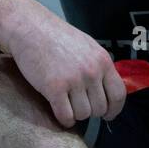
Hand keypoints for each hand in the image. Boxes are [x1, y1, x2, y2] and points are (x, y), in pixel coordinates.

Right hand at [2, 10, 126, 127]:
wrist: (30, 28)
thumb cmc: (56, 36)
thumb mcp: (88, 46)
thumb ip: (99, 66)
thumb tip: (108, 88)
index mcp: (102, 60)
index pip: (119, 94)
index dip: (114, 109)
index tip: (108, 115)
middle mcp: (92, 71)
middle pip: (100, 108)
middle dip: (91, 112)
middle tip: (80, 106)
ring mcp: (74, 80)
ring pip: (83, 114)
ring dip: (76, 114)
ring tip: (67, 105)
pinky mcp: (54, 88)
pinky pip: (65, 116)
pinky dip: (64, 119)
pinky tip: (59, 112)